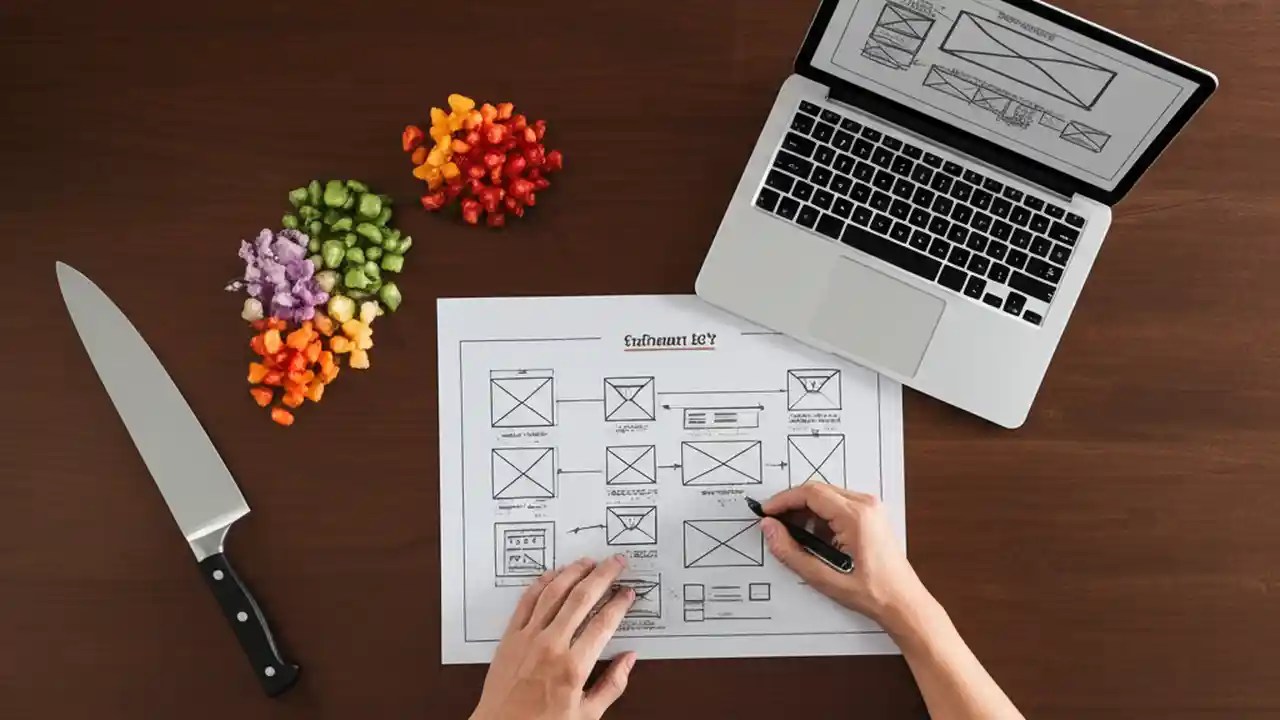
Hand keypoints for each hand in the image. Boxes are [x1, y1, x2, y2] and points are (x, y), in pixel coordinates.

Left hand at [470, 555, 637, 719]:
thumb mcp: (587, 715)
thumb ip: (612, 685)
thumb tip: (629, 658)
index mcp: (574, 666)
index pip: (604, 623)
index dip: (620, 603)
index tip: (629, 593)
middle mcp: (551, 646)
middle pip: (582, 598)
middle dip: (603, 575)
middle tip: (616, 562)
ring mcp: (528, 637)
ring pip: (554, 592)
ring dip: (573, 572)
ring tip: (589, 561)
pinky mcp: (510, 636)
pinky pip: (527, 601)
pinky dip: (542, 583)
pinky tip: (555, 574)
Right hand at [762, 483, 931, 635]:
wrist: (904, 602)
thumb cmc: (874, 593)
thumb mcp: (825, 578)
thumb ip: (791, 552)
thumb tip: (770, 529)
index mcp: (856, 516)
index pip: (810, 493)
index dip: (783, 500)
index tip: (766, 513)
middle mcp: (865, 505)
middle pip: (817, 491)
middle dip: (792, 506)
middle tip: (775, 526)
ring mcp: (870, 508)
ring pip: (826, 497)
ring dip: (806, 513)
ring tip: (795, 538)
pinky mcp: (870, 515)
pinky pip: (837, 505)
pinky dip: (820, 517)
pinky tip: (815, 540)